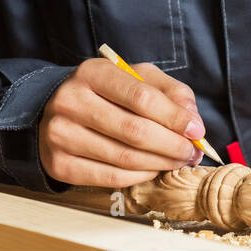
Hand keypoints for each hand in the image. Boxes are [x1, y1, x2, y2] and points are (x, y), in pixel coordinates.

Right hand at [38, 59, 206, 187]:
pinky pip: (110, 177)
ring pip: (124, 158)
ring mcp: (61, 134)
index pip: (141, 97)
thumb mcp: (136, 77)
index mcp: (92, 73)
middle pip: (135, 131)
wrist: (54, 109)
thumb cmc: (105, 92)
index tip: (196, 130)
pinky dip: (139, 176)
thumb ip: (169, 92)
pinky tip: (152, 169)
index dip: (174, 117)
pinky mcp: (59, 164)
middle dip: (172, 145)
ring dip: (160, 163)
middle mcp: (71, 101)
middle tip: (191, 152)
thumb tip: (192, 121)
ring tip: (177, 161)